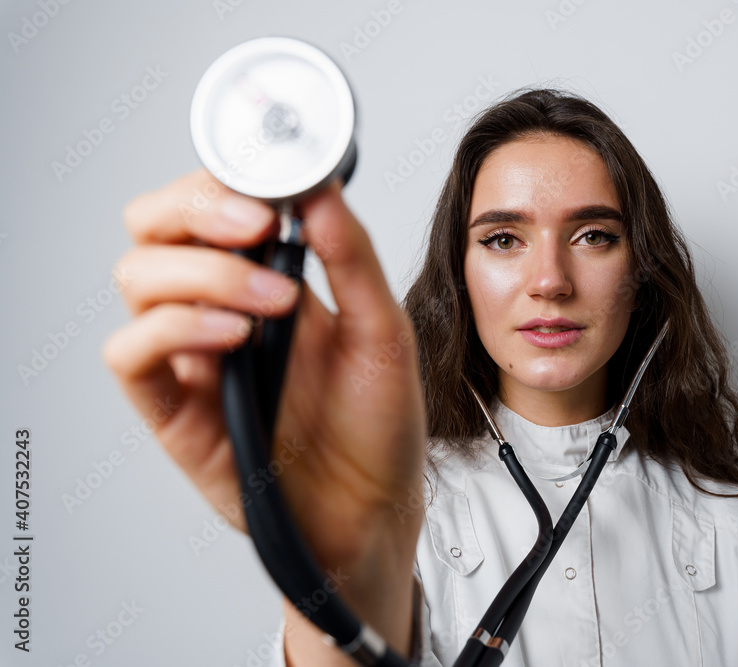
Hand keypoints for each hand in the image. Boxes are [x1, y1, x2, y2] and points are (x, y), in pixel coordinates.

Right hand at [102, 169, 425, 655]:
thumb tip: (322, 189)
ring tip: (271, 301)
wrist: (374, 508)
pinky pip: (130, 353)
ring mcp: (192, 356)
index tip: (270, 190)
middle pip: (154, 227)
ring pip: (138, 278)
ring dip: (202, 272)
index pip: (211, 204)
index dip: (224, 183)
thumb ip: (352, 259)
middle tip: (255, 226)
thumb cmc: (379, 424)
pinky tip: (233, 338)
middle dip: (195, 209)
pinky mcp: (174, 410)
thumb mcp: (383, 330)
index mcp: (267, 279)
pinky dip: (173, 330)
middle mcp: (219, 309)